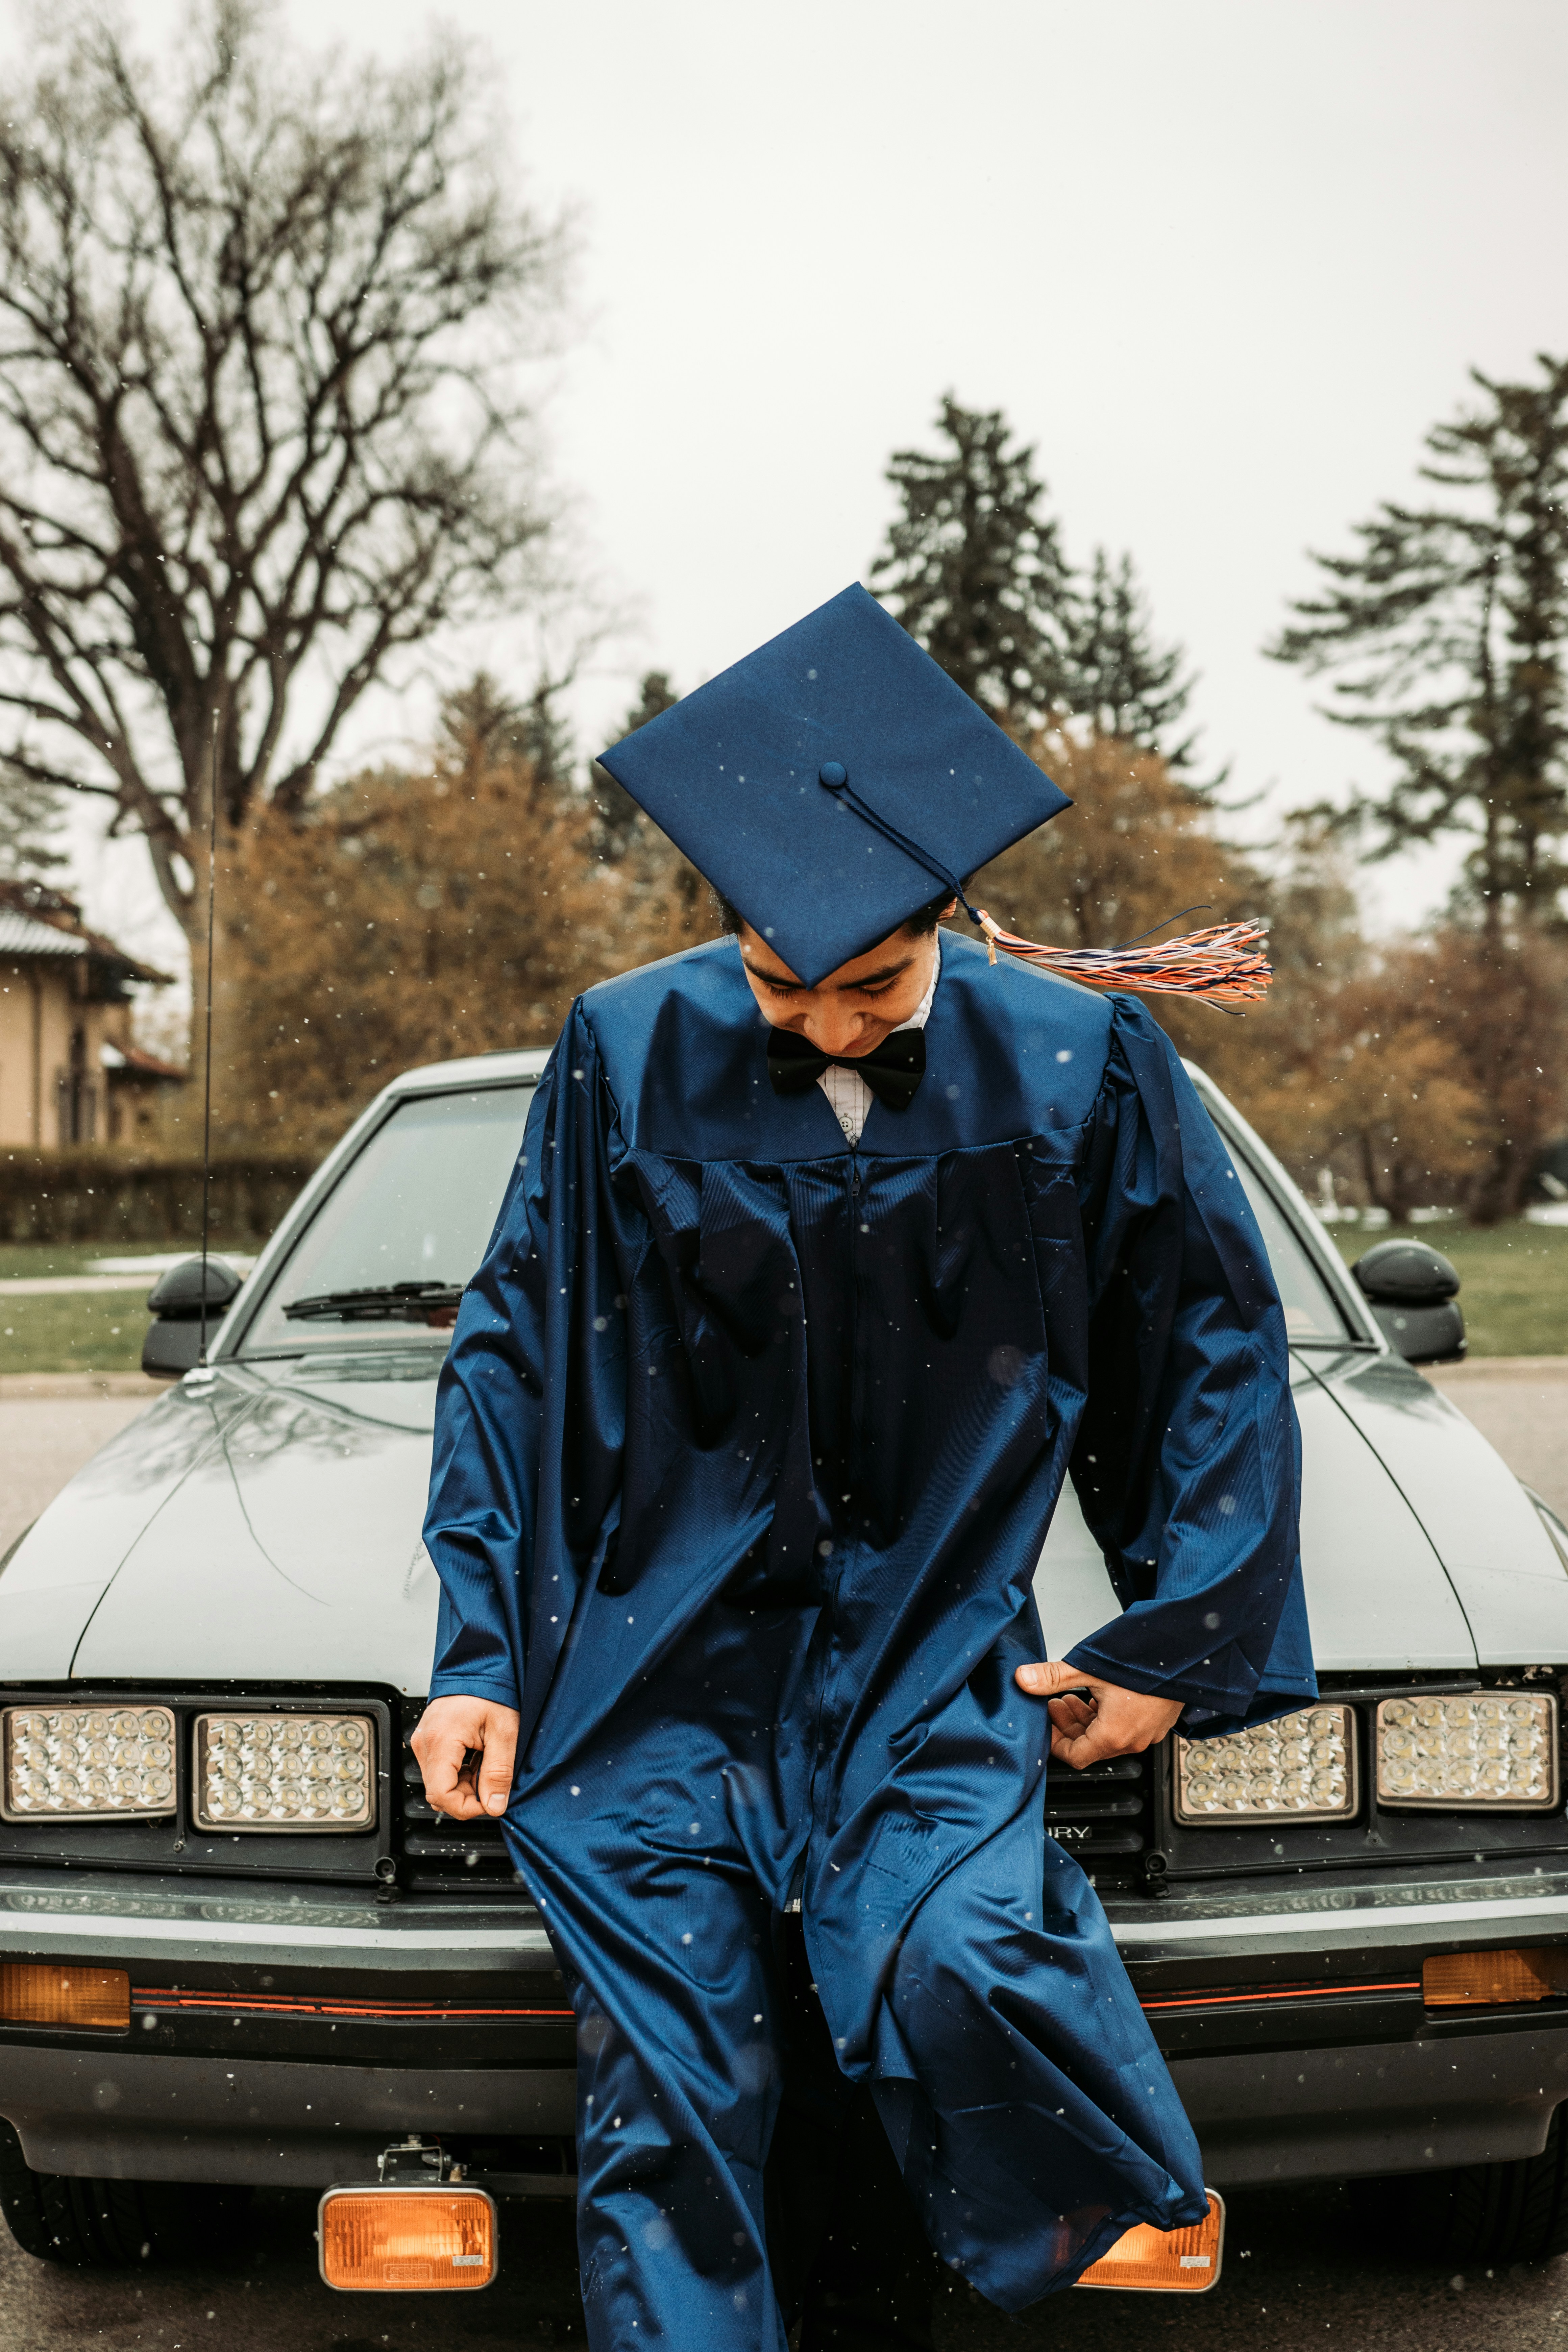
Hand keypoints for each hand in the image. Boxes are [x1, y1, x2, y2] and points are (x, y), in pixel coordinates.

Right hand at [412, 1695, 519, 1820]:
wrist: (479, 1666)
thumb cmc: (491, 1690)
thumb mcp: (504, 1731)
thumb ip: (498, 1772)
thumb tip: (494, 1805)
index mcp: (440, 1741)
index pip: (442, 1796)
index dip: (468, 1808)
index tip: (490, 1801)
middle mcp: (424, 1743)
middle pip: (438, 1793)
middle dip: (468, 1796)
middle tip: (492, 1778)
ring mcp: (423, 1741)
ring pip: (438, 1784)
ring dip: (464, 1785)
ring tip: (485, 1763)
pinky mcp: (427, 1740)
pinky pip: (438, 1770)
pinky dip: (458, 1773)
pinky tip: (475, 1758)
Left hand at [1014, 1660, 1182, 1770]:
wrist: (1185, 1653)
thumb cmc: (1143, 1663)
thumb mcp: (1089, 1669)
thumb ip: (1053, 1677)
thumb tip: (1024, 1679)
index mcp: (1114, 1736)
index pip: (1074, 1756)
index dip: (1054, 1741)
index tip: (1045, 1723)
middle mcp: (1133, 1740)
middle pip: (1090, 1746)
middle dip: (1068, 1725)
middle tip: (1054, 1704)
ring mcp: (1148, 1732)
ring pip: (1107, 1736)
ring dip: (1086, 1719)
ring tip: (1072, 1696)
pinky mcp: (1157, 1721)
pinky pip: (1126, 1727)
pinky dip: (1107, 1716)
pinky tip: (1099, 1695)